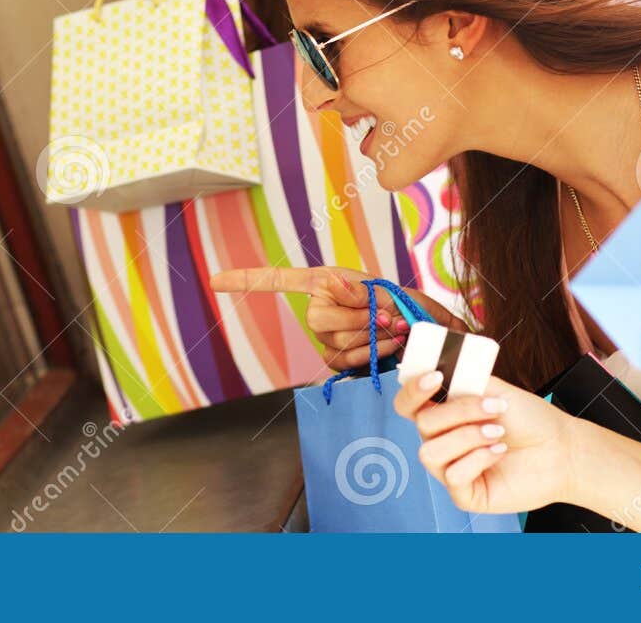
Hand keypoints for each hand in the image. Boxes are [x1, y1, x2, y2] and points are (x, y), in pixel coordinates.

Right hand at [209, 265, 455, 369]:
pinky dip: (370, 352)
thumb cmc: (406, 306)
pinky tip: (386, 346)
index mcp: (324, 283)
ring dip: (370, 336)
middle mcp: (318, 310)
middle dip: (357, 316)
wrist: (426, 335)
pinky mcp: (338, 361)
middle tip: (384, 313)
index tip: (213, 281)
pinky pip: (344, 359)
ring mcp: (326, 338)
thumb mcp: (384, 290)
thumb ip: (357, 290)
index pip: (276, 280)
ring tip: (392, 328)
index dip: (244, 279)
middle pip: (319, 317)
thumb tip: (331, 285)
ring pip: (334, 339)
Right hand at [396, 373, 580, 515]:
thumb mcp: (495, 389)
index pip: (408, 403)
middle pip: (422, 423)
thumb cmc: (530, 420)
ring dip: (468, 437)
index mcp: (444, 413)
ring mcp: (450, 469)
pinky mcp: (464, 494)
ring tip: (497, 433)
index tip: (435, 377)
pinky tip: (499, 453)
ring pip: (431, 451)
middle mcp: (443, 441)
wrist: (560, 449)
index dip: (413, 389)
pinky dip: (479, 459)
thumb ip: (464, 378)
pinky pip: (453, 476)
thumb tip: (439, 365)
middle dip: (460, 411)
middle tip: (493, 408)